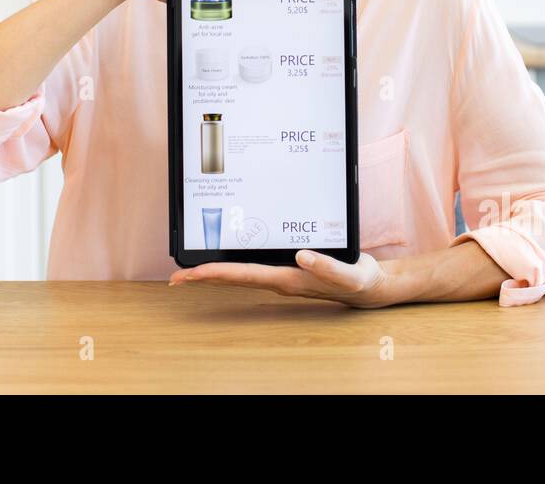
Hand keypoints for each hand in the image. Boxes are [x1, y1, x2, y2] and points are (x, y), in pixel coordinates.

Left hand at [168, 250, 394, 308]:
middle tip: (176, 276)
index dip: (214, 274)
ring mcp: (281, 274)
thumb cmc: (358, 280)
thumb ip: (327, 266)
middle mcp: (279, 278)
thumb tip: (301, 257)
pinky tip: (226, 256)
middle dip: (204, 276)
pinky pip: (253, 265)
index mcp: (288, 279)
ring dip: (216, 270)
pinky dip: (234, 262)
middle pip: (233, 277)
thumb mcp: (348, 272)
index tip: (189, 275)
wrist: (369, 286)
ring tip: (191, 270)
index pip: (242, 275)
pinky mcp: (287, 267)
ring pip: (240, 272)